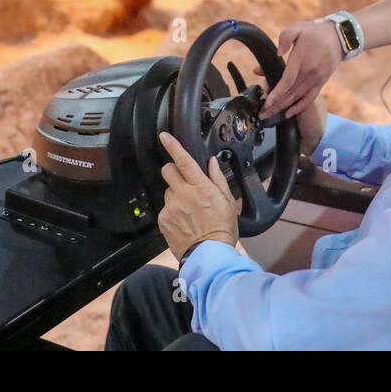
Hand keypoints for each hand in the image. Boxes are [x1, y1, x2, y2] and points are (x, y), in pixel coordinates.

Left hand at [157, 132, 239, 261]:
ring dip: (175, 195)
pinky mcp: (163, 220)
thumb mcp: (227, 201)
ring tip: (188, 210)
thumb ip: (217, 179)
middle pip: (167, 171)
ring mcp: (171, 207)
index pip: (184, 161)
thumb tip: (212, 162)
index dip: (173, 147)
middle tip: (184, 182)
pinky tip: (183, 222)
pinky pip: (165, 208)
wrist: (209, 255)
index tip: (164, 136)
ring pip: (168, 191)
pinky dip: (173, 212)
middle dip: (173, 171)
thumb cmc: (222, 228)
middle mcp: (183, 194)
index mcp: (201, 187)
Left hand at [259, 20, 339, 148]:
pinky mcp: (321, 82)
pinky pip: (310, 98)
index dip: (277, 93)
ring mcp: (316, 79)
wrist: (338, 37)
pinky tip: (289, 113)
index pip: (287, 81)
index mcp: (301, 60)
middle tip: (262, 114)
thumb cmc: (314, 32)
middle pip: (290, 93)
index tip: (267, 102)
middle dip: (275, 105)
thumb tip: (278, 53)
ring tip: (271, 115)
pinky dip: (299, 107)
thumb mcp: (297, 28)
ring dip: (283, 108)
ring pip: (298, 97)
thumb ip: (285, 38)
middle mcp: (309, 72)